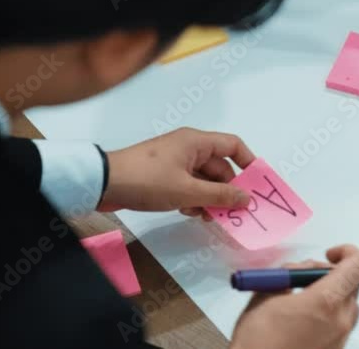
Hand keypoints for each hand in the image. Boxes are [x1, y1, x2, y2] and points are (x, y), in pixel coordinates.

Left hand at [100, 127, 255, 215]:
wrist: (102, 183)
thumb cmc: (147, 180)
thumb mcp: (187, 191)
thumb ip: (220, 196)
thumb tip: (246, 199)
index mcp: (196, 142)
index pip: (233, 145)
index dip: (249, 163)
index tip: (256, 184)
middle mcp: (189, 147)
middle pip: (219, 167)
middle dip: (227, 190)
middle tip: (232, 212)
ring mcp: (175, 161)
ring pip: (204, 179)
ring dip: (209, 198)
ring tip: (208, 217)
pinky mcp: (164, 175)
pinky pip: (189, 185)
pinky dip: (193, 198)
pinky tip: (189, 212)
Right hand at [231, 245, 358, 348]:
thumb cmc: (257, 339)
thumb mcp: (267, 292)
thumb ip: (292, 273)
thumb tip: (302, 268)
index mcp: (327, 300)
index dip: (348, 252)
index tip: (330, 254)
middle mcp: (341, 320)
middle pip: (354, 285)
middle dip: (335, 275)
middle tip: (307, 278)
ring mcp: (341, 339)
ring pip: (349, 306)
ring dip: (332, 296)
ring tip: (302, 301)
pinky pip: (341, 325)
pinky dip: (328, 316)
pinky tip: (303, 321)